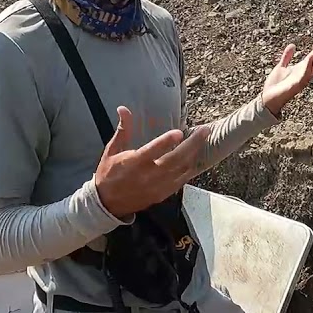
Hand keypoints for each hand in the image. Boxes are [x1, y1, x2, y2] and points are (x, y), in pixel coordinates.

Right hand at [93, 106, 211, 219]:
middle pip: (175, 159)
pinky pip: (182, 180)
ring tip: (202, 139)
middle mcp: (148, 176)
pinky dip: (190, 168)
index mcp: (133, 163)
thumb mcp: (112, 151)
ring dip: (194, 154)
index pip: (152, 151)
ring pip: (182, 169)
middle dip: (192, 144)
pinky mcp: (163, 194)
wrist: (108, 203)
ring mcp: (158, 186)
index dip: (165, 142)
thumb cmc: (108, 173)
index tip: (179, 132)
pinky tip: (195, 156)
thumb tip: (123, 108)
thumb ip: (123, 130)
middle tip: (205, 130)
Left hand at [258, 32, 312, 116]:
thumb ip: (287, 56)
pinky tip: (311, 57)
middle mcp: (306, 73)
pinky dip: (308, 66)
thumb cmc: (275, 85)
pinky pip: (304, 75)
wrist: (268, 99)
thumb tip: (292, 45)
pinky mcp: (296, 85)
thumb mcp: (281, 66)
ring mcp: (302, 79)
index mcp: (302, 68)